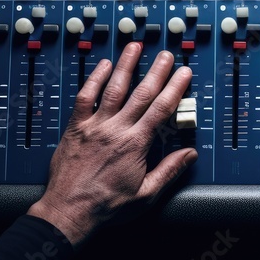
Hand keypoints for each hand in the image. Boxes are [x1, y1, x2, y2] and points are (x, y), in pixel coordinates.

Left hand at [27, 42, 197, 245]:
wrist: (69, 211)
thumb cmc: (106, 206)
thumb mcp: (145, 194)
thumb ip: (169, 171)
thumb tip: (190, 154)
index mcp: (136, 144)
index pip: (161, 109)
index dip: (175, 88)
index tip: (184, 73)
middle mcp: (116, 130)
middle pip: (141, 93)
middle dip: (156, 71)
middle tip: (166, 55)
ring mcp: (95, 126)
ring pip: (114, 89)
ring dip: (126, 66)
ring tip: (135, 47)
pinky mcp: (76, 127)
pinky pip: (85, 97)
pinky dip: (94, 80)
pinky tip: (103, 66)